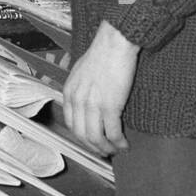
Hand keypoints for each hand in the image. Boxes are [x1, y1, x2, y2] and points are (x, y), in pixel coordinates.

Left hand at [62, 20, 138, 155]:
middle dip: (94, 147)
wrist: (114, 43)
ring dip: (107, 148)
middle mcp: (77, 100)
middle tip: (105, 152)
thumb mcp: (81, 72)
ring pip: (96, 138)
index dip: (82, 138)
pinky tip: (125, 144)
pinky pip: (113, 132)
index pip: (71, 125)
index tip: (92, 142)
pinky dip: (119, 142)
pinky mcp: (110, 106)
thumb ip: (80, 90)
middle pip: (82, 135)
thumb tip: (86, 105)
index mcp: (69, 92)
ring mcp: (92, 104)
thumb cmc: (102, 54)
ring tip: (117, 150)